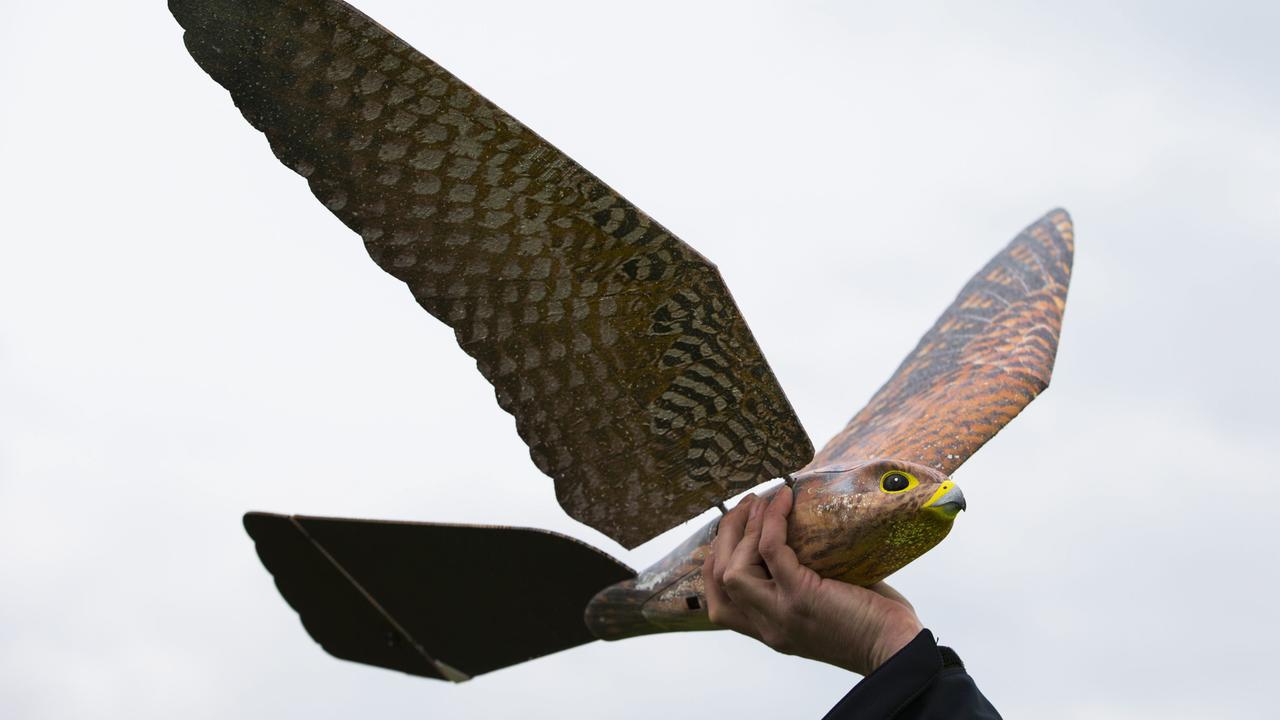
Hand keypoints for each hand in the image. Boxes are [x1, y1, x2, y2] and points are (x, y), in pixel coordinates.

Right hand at [702, 486, 923, 675]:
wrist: (897, 649)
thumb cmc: (873, 625)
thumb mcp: (825, 608)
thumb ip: (805, 584)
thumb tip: (804, 537)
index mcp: (771, 630)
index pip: (720, 602)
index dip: (717, 561)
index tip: (735, 530)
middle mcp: (768, 625)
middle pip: (719, 580)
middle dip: (724, 537)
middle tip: (746, 506)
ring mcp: (780, 612)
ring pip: (732, 568)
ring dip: (742, 529)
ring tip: (760, 502)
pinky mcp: (800, 595)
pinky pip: (770, 550)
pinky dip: (771, 521)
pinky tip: (784, 500)